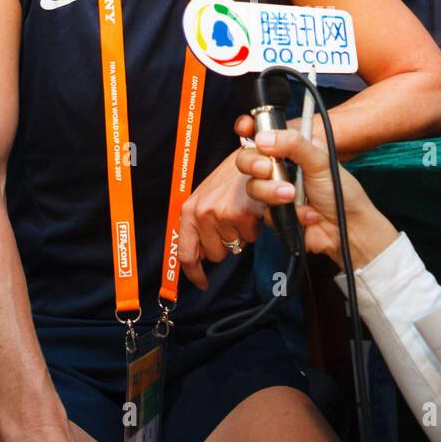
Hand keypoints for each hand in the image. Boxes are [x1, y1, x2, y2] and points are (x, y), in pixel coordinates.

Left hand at [177, 143, 266, 290]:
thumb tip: (200, 257)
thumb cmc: (230, 179)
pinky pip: (251, 237)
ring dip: (241, 234)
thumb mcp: (206, 199)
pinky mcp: (241, 214)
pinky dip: (254, 227)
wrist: (253, 158)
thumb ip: (199, 227)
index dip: (195, 274)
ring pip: (235, 247)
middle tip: (232, 223)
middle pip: (215, 255)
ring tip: (242, 211)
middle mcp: (201, 213)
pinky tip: (252, 209)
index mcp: (188, 211)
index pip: (186, 254)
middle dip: (226, 245)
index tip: (202, 284)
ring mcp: (221, 214)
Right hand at [233, 116, 396, 269]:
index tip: (245, 128)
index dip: (249, 130)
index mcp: (292, 147)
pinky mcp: (275, 213)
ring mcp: (275, 189)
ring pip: (253, 187)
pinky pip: (266, 211)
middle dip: (254, 164)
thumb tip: (264, 138)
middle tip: (267, 169)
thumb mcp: (320, 161)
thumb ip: (293, 144)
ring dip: (272, 191)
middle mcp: (281, 166)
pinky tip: (307, 213)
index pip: (263, 133)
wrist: (347, 228)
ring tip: (293, 196)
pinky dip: (289, 213)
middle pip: (248, 159)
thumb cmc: (341, 192)